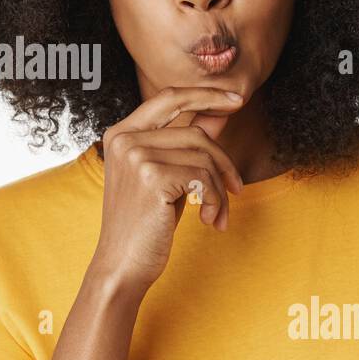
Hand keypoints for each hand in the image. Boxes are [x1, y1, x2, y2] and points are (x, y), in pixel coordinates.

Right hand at [89, 86, 245, 293]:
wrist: (122, 265)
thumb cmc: (144, 224)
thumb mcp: (167, 177)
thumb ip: (186, 144)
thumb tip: (219, 112)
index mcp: (121, 133)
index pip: (169, 97)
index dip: (206, 94)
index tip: (238, 99)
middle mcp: (124, 138)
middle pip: (195, 132)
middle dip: (224, 161)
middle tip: (237, 187)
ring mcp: (136, 155)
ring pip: (204, 157)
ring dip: (221, 189)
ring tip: (217, 214)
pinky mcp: (152, 176)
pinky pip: (204, 178)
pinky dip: (216, 201)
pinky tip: (209, 221)